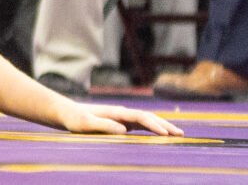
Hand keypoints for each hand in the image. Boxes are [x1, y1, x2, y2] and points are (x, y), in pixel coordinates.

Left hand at [59, 101, 183, 136]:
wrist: (67, 112)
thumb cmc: (75, 119)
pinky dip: (153, 128)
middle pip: (148, 117)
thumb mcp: (86, 124)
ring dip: (162, 126)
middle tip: (181, 134)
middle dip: (165, 125)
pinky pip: (140, 125)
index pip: (140, 117)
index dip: (154, 125)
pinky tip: (160, 134)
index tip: (166, 134)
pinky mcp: (120, 122)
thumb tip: (124, 130)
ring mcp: (122, 117)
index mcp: (116, 112)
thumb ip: (104, 125)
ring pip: (147, 120)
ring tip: (177, 134)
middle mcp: (122, 113)